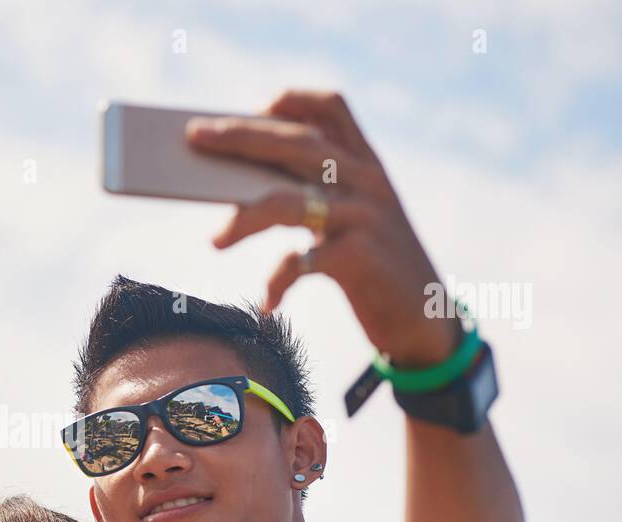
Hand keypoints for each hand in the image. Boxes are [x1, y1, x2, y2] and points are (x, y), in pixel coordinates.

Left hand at [187, 90, 461, 366]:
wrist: (425, 322)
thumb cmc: (372, 269)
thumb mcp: (350, 220)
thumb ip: (313, 195)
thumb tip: (237, 186)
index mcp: (365, 163)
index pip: (332, 106)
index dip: (290, 101)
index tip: (249, 109)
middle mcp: (367, 180)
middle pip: (296, 144)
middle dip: (241, 137)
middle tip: (196, 138)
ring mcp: (365, 217)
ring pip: (289, 201)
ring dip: (243, 219)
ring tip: (215, 241)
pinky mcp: (361, 258)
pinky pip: (302, 262)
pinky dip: (278, 282)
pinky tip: (267, 303)